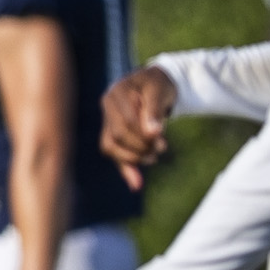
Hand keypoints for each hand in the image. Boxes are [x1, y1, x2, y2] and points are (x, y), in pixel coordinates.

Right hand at [99, 65, 177, 190]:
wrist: (155, 85)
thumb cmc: (159, 86)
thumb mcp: (160, 91)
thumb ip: (155, 110)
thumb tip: (153, 133)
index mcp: (116, 94)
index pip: (126, 122)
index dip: (144, 135)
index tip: (162, 141)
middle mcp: (107, 108)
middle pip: (118, 136)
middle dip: (141, 146)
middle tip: (162, 148)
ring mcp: (107, 121)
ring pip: (111, 147)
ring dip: (133, 158)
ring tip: (153, 158)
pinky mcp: (113, 134)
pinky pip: (115, 154)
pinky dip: (125, 169)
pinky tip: (137, 184)